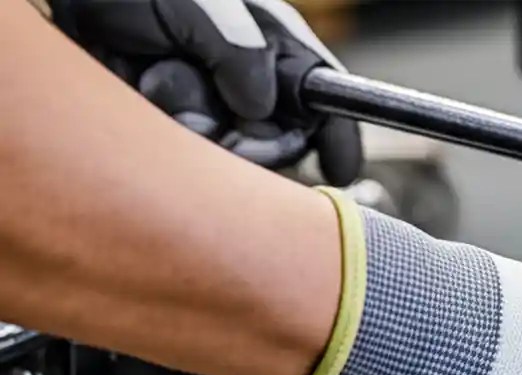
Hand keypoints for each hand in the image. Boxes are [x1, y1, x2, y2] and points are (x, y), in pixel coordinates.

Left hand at [48, 0, 361, 184]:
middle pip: (280, 142)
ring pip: (228, 153)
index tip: (339, 169)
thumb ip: (240, 50)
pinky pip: (183, 154)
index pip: (325, 100)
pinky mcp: (173, 127)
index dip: (339, 138)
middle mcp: (249, 83)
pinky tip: (140, 87)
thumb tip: (260, 106)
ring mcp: (210, 107)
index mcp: (274, 50)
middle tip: (225, 128)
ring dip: (191, 121)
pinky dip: (160, 125)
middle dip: (250, 139)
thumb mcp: (202, 5)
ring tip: (155, 75)